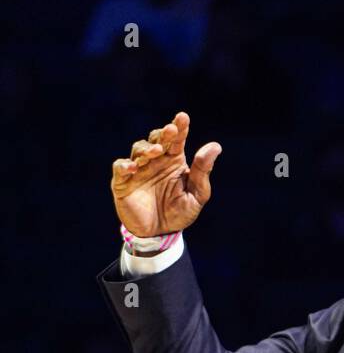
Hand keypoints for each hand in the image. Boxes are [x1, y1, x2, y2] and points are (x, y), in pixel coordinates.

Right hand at [110, 112, 220, 236]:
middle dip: (163, 133)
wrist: (160, 234)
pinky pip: (120, 168)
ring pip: (139, 150)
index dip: (179, 127)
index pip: (176, 139)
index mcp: (173, 161)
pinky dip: (125, 165)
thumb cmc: (179, 213)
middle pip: (156, 139)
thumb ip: (202, 172)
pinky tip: (134, 167)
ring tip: (157, 152)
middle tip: (171, 130)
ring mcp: (138, 170)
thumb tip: (215, 146)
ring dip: (147, 148)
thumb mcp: (196, 195)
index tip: (183, 118)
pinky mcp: (123, 182)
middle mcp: (155, 161)